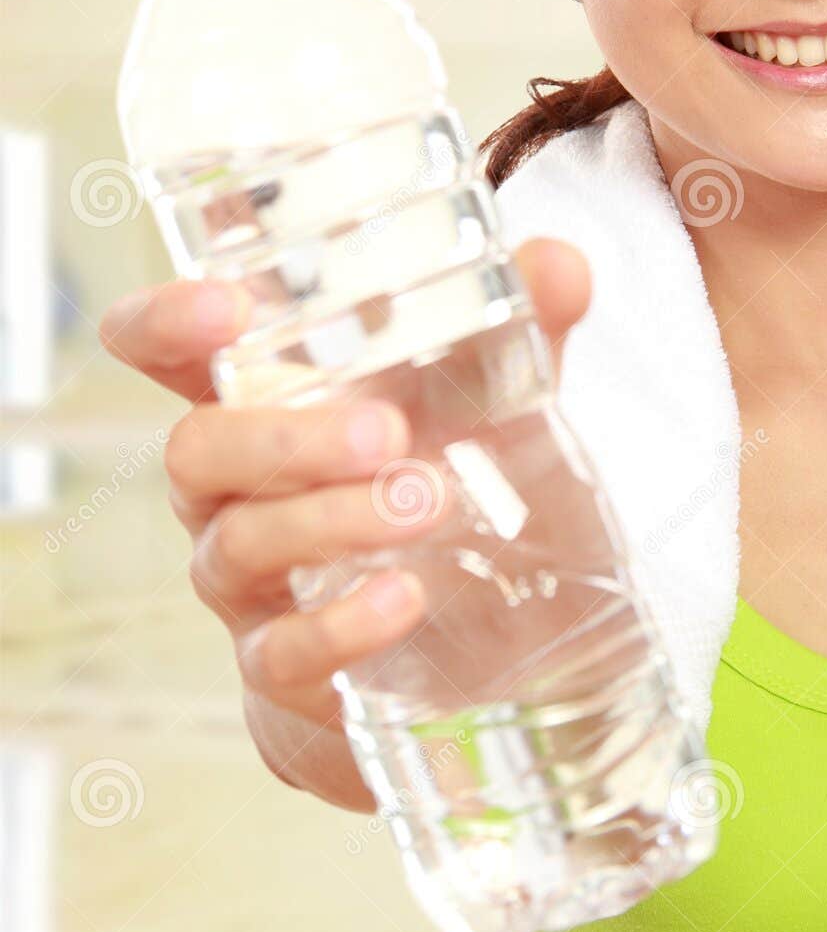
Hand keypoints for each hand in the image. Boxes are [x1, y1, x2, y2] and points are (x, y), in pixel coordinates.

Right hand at [99, 240, 590, 807]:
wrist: (481, 650)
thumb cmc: (458, 492)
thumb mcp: (496, 408)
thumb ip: (522, 332)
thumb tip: (559, 264)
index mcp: (266, 403)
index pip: (164, 351)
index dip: (165, 322)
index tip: (226, 305)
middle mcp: (236, 489)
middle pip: (196, 449)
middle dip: (283, 438)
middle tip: (387, 431)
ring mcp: (251, 583)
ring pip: (242, 543)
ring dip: (333, 519)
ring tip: (431, 501)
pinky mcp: (286, 667)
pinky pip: (281, 652)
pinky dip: (342, 623)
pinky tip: (407, 600)